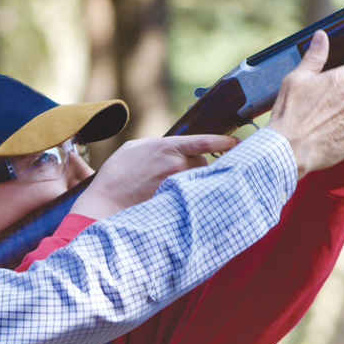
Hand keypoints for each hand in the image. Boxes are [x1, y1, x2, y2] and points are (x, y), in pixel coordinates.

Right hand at [70, 134, 237, 218]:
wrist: (106, 202)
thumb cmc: (116, 174)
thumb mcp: (134, 148)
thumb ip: (158, 144)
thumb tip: (173, 146)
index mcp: (166, 147)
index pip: (204, 141)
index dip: (224, 142)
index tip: (238, 142)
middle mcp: (175, 164)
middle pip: (201, 163)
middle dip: (194, 166)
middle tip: (176, 172)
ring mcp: (175, 184)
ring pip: (195, 179)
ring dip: (189, 180)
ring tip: (166, 185)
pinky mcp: (174, 200)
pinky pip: (188, 195)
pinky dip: (183, 195)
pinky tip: (167, 197)